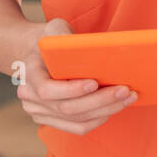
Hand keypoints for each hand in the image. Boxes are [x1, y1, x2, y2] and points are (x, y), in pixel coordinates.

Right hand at [15, 18, 137, 134]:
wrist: (41, 54)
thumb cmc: (52, 39)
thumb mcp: (55, 29)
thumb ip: (64, 37)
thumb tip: (87, 48)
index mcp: (28, 74)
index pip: (46, 90)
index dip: (71, 90)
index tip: (94, 82)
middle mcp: (30, 98)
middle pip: (67, 108)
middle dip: (99, 100)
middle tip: (124, 90)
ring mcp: (40, 113)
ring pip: (77, 120)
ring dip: (105, 110)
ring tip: (127, 97)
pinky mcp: (53, 121)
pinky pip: (79, 127)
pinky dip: (99, 118)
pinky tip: (115, 107)